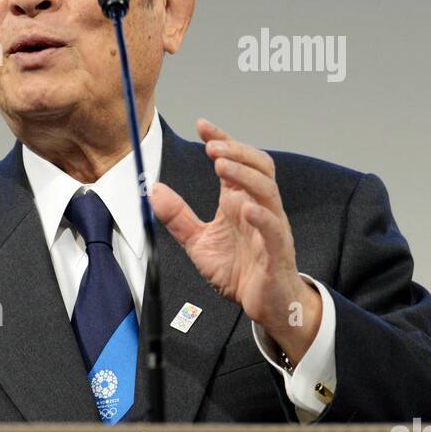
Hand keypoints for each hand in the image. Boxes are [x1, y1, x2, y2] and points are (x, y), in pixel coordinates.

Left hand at [149, 117, 321, 361]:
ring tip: (222, 165)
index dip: (222, 140)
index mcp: (240, 201)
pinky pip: (273, 229)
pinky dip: (261, 216)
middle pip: (258, 166)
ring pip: (267, 191)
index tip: (202, 126)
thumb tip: (154, 190)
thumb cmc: (238, 271)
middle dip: (236, 152)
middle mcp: (258, 207)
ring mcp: (270, 227)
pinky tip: (245, 208)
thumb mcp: (198, 243)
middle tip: (212, 147)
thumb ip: (178, 217)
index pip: (236, 160)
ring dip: (245, 175)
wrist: (265, 306)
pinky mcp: (276, 252)